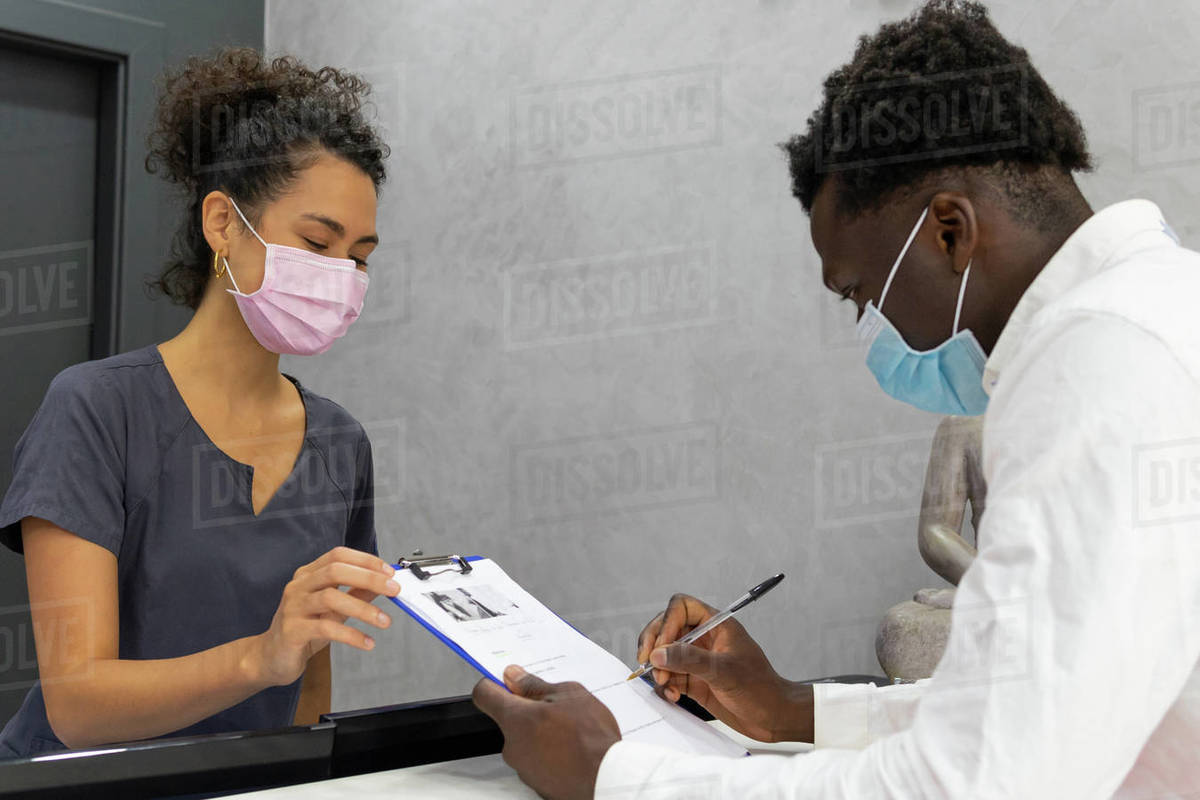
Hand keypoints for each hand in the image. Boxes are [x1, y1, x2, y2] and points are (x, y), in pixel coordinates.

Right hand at [253, 546, 399, 685]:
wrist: (271, 658)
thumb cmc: (303, 629)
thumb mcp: (334, 610)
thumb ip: (356, 594)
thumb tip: (384, 584)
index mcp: (308, 575)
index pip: (338, 556)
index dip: (365, 560)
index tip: (389, 572)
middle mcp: (298, 586)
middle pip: (335, 571)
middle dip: (369, 578)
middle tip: (394, 590)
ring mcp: (293, 607)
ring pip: (331, 598)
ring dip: (363, 609)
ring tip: (385, 621)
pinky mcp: (292, 631)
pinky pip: (324, 628)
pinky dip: (350, 635)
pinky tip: (367, 642)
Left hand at [473, 665, 620, 799]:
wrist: (608, 777)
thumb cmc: (591, 738)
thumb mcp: (568, 694)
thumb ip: (535, 685)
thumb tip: (515, 677)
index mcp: (515, 719)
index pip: (484, 694)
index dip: (494, 684)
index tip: (507, 681)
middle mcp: (512, 746)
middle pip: (509, 720)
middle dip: (528, 711)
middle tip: (555, 708)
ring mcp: (523, 768)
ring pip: (525, 741)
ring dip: (540, 734)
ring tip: (570, 732)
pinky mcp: (536, 784)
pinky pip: (537, 761)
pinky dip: (549, 754)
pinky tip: (570, 749)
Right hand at [637, 593, 812, 742]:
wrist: (774, 718)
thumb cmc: (761, 688)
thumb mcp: (724, 671)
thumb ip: (690, 660)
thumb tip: (658, 654)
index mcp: (717, 625)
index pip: (682, 607)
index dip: (666, 622)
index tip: (660, 646)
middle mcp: (704, 639)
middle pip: (666, 629)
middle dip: (654, 645)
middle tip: (647, 662)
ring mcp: (698, 660)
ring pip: (664, 655)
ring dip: (658, 669)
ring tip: (665, 683)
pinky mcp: (694, 682)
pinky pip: (670, 677)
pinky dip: (666, 685)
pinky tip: (674, 695)